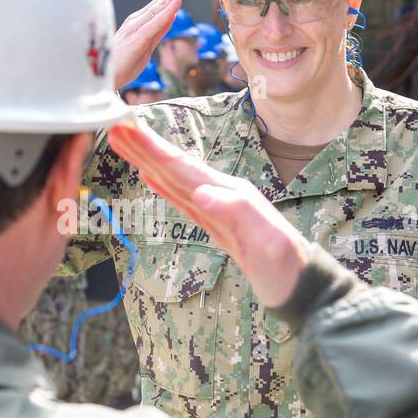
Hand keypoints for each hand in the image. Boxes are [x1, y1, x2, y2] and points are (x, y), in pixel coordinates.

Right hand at [107, 120, 309, 307]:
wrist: (303, 289)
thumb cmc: (287, 269)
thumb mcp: (267, 243)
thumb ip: (238, 213)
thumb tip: (202, 193)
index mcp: (230, 194)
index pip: (183, 167)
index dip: (152, 149)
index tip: (125, 129)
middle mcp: (224, 195)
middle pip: (176, 167)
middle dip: (145, 147)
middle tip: (114, 127)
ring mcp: (220, 209)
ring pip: (176, 180)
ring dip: (150, 161)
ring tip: (125, 144)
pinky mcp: (217, 226)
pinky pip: (184, 200)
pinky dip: (165, 187)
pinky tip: (152, 178)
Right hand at [111, 0, 203, 89]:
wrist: (101, 80)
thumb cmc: (121, 64)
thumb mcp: (147, 46)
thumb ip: (159, 30)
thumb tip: (172, 14)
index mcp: (141, 21)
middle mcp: (139, 19)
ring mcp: (136, 27)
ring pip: (162, 4)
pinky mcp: (136, 39)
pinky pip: (154, 24)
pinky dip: (166, 12)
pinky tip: (176, 1)